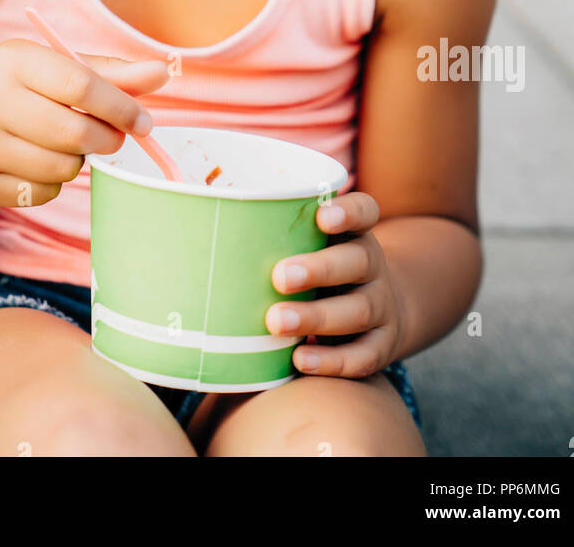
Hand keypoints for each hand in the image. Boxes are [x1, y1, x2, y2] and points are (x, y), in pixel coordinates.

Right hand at [0, 39, 168, 210]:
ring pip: (61, 168)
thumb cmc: (20, 85)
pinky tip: (40, 162)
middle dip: (107, 139)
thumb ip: (112, 73)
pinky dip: (54, 183)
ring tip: (67, 145)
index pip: (81, 85)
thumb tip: (163, 74)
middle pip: (74, 133)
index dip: (121, 107)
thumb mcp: (58, 66)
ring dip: (79, 160)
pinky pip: (43, 194)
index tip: (144, 122)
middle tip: (113, 137)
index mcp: (12, 59)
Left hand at [265, 192, 404, 377]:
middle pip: (358, 261)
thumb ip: (271, 237)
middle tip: (279, 275)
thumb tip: (192, 229)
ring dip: (316, 316)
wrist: (378, 314)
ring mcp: (380, 307)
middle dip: (319, 269)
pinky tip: (299, 360)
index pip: (365, 211)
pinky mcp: (381, 346)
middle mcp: (372, 267)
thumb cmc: (320, 272)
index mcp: (354, 234)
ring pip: (357, 310)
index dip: (348, 212)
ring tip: (276, 321)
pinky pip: (362, 356)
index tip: (322, 215)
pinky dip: (332, 361)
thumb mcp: (310, 246)